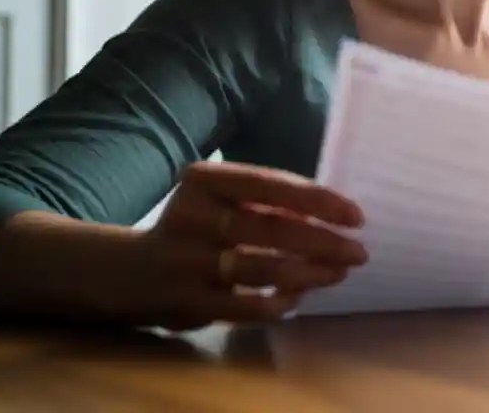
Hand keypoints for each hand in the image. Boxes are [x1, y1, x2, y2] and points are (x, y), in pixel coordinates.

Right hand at [125, 161, 366, 329]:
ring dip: (308, 273)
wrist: (130, 272)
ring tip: (338, 273)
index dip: (318, 200)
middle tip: (359, 252)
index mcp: (204, 180)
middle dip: (323, 241)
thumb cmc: (198, 227)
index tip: (356, 217)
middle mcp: (191, 216)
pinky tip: (298, 298)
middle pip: (270, 228)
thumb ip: (267, 202)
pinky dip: (278, 304)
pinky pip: (245, 307)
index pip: (271, 184)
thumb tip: (334, 217)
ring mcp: (186, 261)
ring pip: (261, 268)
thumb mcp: (221, 200)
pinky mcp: (186, 302)